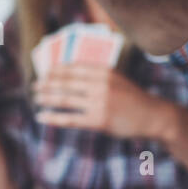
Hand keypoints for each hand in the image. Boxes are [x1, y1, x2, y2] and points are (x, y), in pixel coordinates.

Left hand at [33, 61, 175, 138]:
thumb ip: (96, 77)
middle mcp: (101, 85)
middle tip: (35, 85)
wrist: (152, 116)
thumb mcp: (116, 80)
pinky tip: (42, 117)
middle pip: (66, 82)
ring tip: (36, 98)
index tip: (44, 72)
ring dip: (47, 98)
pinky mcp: (98, 120)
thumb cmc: (131, 99)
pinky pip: (70, 118)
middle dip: (47, 83)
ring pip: (65, 99)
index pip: (73, 68)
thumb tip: (67, 76)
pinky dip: (53, 118)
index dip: (56, 70)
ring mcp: (100, 102)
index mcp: (104, 72)